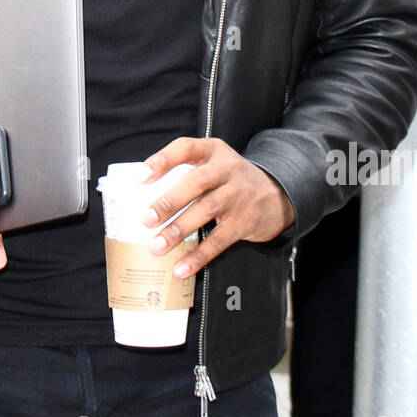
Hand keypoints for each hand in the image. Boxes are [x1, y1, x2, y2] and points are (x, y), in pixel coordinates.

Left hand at [140, 137, 295, 278]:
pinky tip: (181, 268)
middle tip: (146, 220)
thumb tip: (141, 201)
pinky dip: (199, 256)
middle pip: (196, 182)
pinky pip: (219, 240)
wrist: (277, 195)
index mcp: (213, 151)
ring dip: (179, 230)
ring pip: (206, 210)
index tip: (140, 179)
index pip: (185, 148)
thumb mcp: (214, 165)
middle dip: (169, 201)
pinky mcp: (245, 221)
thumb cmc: (230, 181)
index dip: (162, 161)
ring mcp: (238, 195)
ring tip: (156, 246)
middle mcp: (227, 169)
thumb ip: (186, 173)